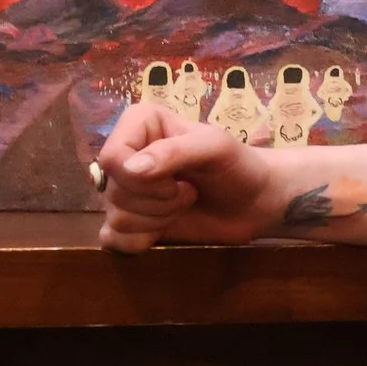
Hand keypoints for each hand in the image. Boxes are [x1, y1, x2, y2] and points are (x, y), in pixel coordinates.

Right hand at [93, 102, 281, 251]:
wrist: (254, 202)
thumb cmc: (237, 165)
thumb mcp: (215, 147)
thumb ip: (174, 152)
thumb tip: (129, 169)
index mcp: (139, 124)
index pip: (112, 156)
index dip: (143, 178)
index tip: (178, 178)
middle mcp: (125, 155)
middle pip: (114, 191)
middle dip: (159, 201)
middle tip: (189, 191)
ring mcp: (122, 191)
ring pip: (115, 218)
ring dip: (158, 219)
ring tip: (184, 204)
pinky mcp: (126, 224)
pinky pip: (112, 240)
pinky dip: (141, 241)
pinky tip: (165, 229)